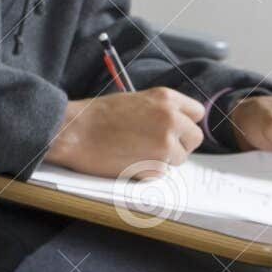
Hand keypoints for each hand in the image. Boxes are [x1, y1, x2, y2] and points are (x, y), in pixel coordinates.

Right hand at [43, 88, 205, 178]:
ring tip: (135, 152)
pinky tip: (127, 161)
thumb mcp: (134, 100)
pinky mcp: (155, 167)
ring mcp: (165, 144)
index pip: (197, 112)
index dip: (186, 122)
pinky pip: (160, 173)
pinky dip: (147, 171)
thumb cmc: (96, 116)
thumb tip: (176, 124)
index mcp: (166, 98)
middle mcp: (171, 119)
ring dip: (162, 159)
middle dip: (180, 144)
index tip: (177, 129)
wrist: (73, 132)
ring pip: (179, 158)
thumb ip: (159, 109)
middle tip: (157, 146)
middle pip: (195, 138)